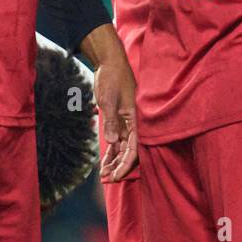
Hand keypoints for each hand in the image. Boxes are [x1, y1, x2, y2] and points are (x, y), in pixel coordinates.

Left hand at [81, 25, 138, 180]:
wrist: (110, 63)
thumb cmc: (112, 78)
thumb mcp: (108, 99)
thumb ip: (112, 121)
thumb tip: (113, 141)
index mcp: (136, 118)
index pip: (135, 147)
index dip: (127, 163)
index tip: (117, 176)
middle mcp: (134, 122)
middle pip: (131, 150)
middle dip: (120, 166)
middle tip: (108, 178)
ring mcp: (127, 121)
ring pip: (124, 147)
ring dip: (115, 161)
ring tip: (104, 174)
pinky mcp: (119, 119)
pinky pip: (118, 140)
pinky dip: (112, 151)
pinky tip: (105, 163)